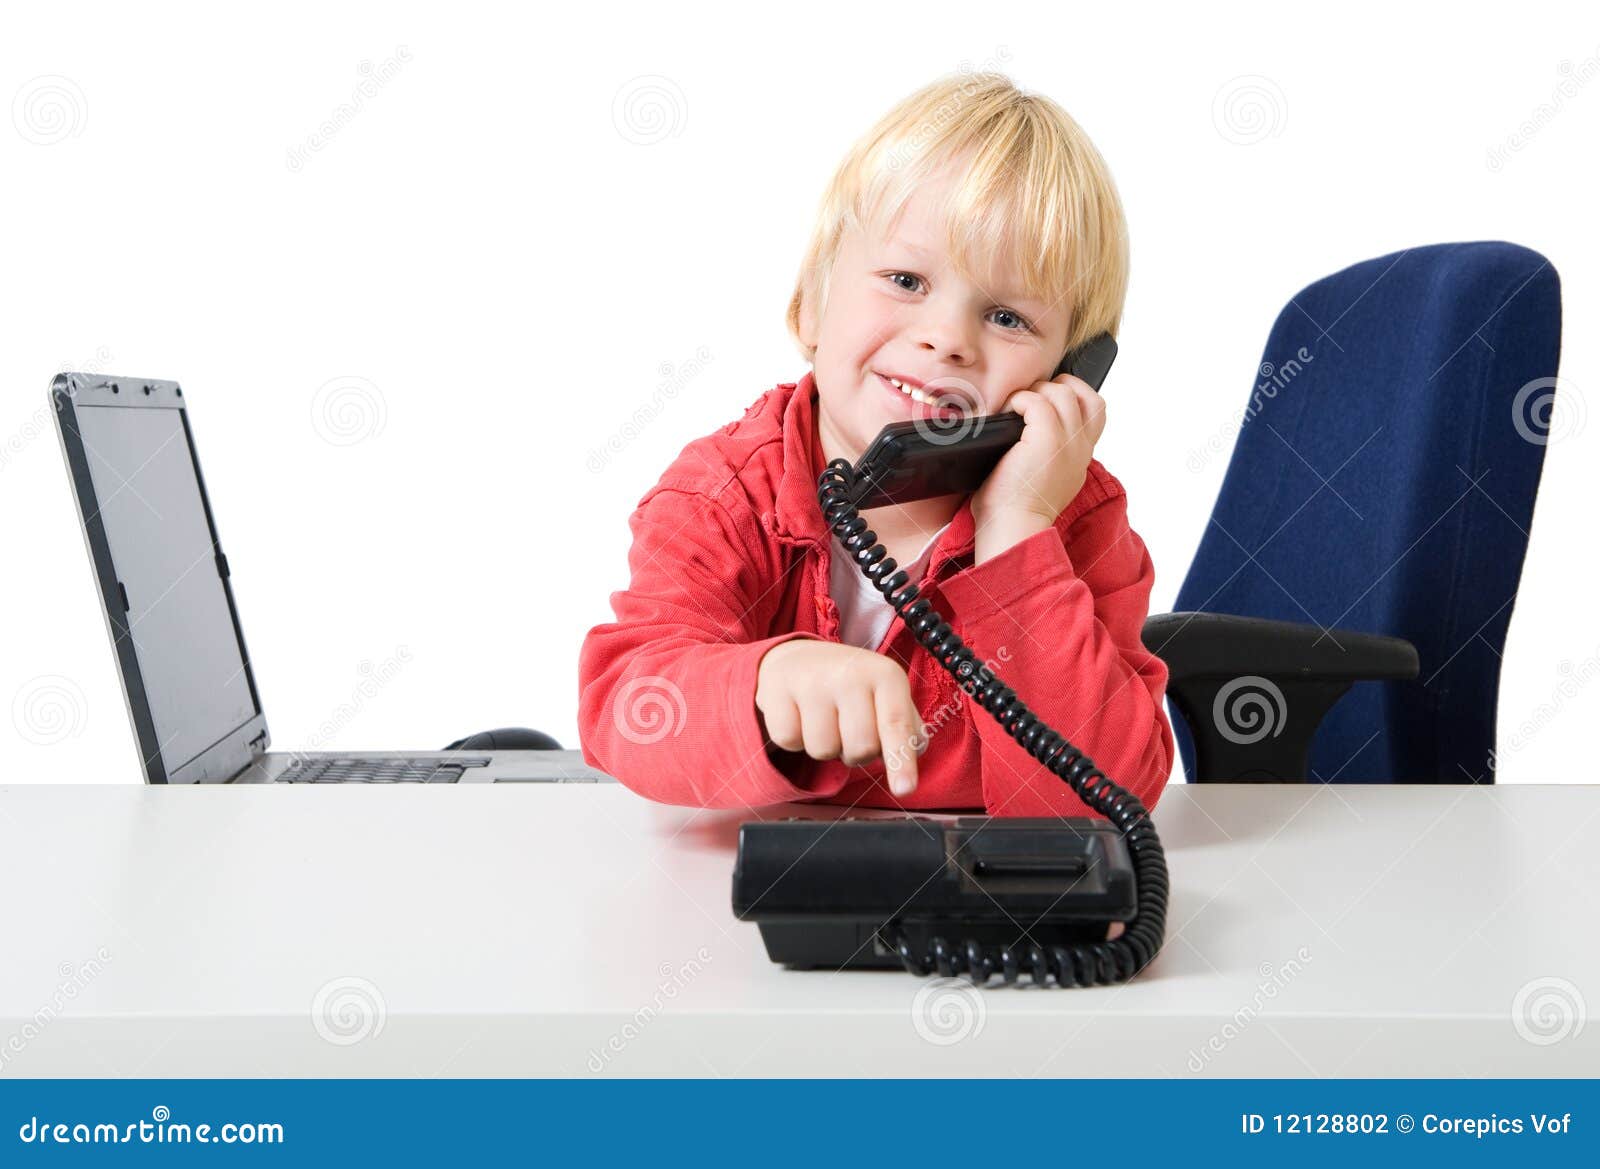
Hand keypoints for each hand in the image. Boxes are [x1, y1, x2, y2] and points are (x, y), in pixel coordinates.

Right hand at [755, 641, 923, 795]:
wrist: (795, 658)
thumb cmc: (848, 686)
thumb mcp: (884, 695)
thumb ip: (906, 725)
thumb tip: (915, 749)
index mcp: (885, 675)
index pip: (896, 724)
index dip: (901, 760)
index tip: (905, 790)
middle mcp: (850, 673)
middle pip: (860, 748)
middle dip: (855, 753)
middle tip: (848, 731)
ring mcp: (811, 681)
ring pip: (823, 751)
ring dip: (825, 747)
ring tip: (824, 721)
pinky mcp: (777, 690)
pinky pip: (789, 742)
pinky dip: (795, 739)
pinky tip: (799, 716)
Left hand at [968, 372, 1106, 533]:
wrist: (1012, 530)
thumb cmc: (1013, 509)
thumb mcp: (1042, 478)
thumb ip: (1047, 453)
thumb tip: (1022, 427)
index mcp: (1080, 458)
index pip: (1095, 412)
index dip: (1075, 397)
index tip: (1047, 404)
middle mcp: (1080, 449)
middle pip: (1087, 396)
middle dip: (1058, 387)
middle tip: (1029, 400)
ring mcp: (1068, 443)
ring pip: (1064, 393)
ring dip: (1037, 392)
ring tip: (1016, 407)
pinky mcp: (1048, 440)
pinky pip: (1038, 401)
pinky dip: (1020, 400)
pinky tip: (1008, 411)